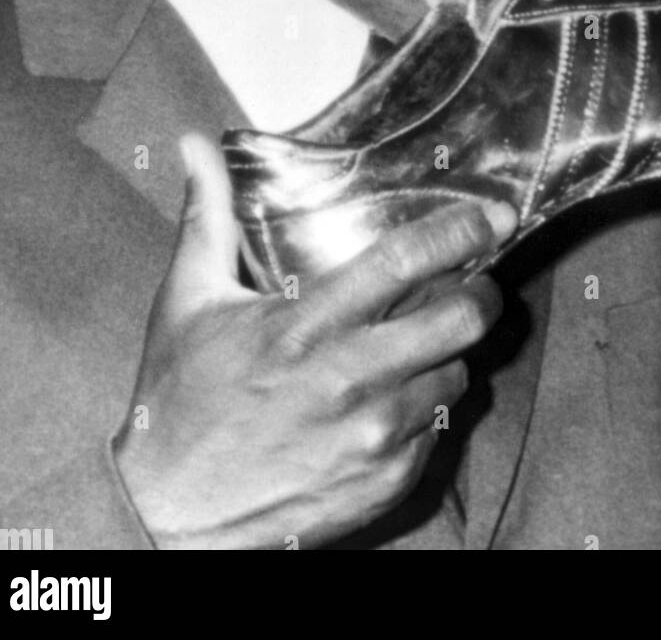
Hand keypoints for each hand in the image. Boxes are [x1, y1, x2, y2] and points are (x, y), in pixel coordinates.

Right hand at [114, 134, 513, 549]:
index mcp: (304, 328)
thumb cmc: (178, 402)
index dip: (458, 231)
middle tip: (478, 280)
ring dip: (452, 353)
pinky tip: (399, 396)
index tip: (491, 213)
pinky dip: (429, 407)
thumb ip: (207, 216)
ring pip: (457, 375)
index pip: (402, 262)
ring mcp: (373, 438)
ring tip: (427, 342)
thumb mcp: (186, 301)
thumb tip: (194, 144)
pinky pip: (438, 430)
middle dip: (481, 291)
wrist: (168, 517)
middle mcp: (348, 381)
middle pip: (458, 320)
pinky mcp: (386, 483)